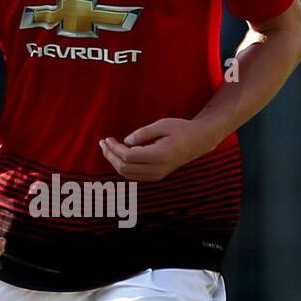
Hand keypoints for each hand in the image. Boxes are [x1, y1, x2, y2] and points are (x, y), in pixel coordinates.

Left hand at [99, 118, 213, 181]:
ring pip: (128, 174)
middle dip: (110, 156)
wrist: (197, 142)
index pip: (129, 156)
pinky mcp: (156, 176)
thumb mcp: (162, 124)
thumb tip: (126, 141)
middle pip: (125, 168)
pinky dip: (123, 166)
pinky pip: (134, 175)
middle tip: (103, 143)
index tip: (107, 138)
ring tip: (107, 149)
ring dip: (115, 162)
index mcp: (159, 155)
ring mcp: (157, 175)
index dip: (115, 149)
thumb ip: (143, 133)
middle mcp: (157, 169)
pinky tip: (118, 155)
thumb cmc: (180, 129)